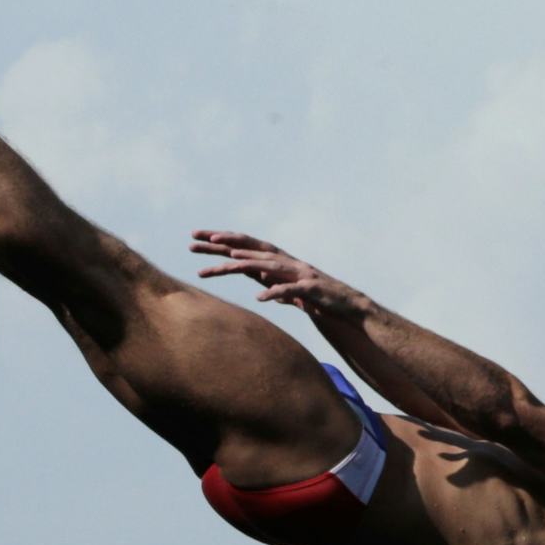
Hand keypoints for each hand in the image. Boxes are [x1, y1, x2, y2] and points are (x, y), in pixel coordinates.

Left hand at [189, 230, 364, 316]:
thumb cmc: (317, 298)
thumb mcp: (289, 292)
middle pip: (250, 248)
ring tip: (228, 259)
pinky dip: (276, 293)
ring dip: (248, 260)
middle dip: (223, 243)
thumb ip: (274, 286)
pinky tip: (260, 299)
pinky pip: (290, 291)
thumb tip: (261, 286)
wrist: (348, 306)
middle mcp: (286, 262)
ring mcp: (298, 274)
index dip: (220, 241)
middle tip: (195, 240)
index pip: (244, 246)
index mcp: (277, 262)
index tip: (195, 238)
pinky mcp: (310, 289)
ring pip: (268, 264)